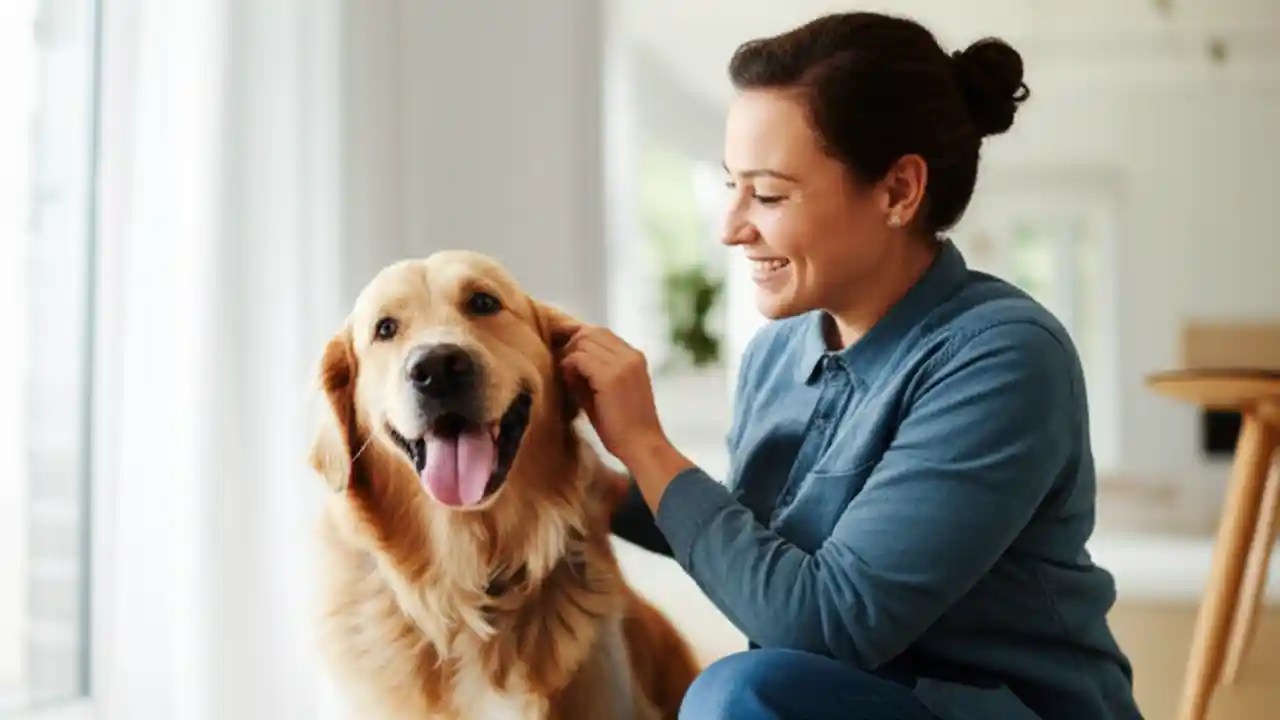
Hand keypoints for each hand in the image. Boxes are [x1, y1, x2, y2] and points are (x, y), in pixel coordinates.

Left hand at [559, 326, 665, 466]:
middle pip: (591, 332)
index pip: (601, 333)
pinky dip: (569, 366)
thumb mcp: (609, 392)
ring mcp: (622, 364)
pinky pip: (579, 358)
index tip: (568, 360)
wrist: (641, 446)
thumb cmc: (623, 426)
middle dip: (572, 345)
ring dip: (570, 356)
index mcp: (635, 357)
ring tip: (568, 378)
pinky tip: (570, 383)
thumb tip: (567, 359)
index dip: (580, 342)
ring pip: (584, 342)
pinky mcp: (610, 377)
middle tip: (564, 368)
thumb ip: (593, 371)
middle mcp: (631, 355)